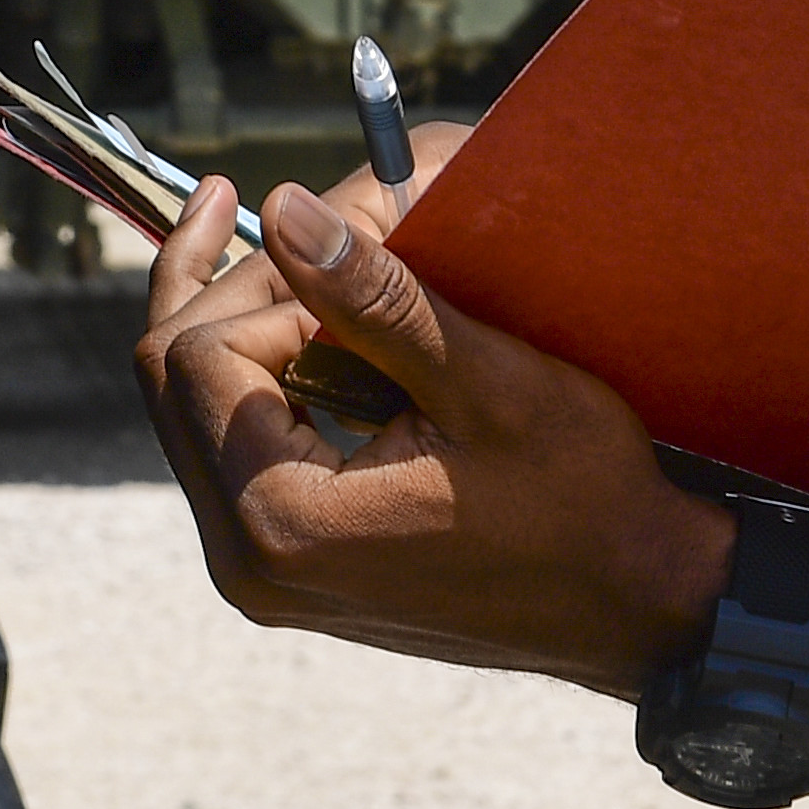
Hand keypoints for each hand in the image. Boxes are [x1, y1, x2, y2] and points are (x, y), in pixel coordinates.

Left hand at [129, 140, 733, 699]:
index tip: (357, 243)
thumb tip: (282, 206)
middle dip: (231, 283)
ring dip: (237, 319)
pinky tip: (300, 320)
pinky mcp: (287, 565)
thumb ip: (376, 299)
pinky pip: (229, 447)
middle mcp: (247, 562)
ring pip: (190, 409)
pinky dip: (259, 374)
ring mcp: (261, 572)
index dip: (270, 279)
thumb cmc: (581, 496)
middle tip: (287, 204)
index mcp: (284, 521)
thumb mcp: (489, 384)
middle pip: (172, 380)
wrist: (636, 604)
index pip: (203, 355)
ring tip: (284, 240)